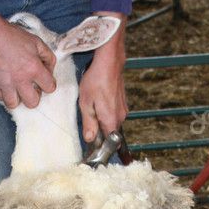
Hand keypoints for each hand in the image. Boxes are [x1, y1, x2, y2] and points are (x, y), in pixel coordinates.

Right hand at [0, 0, 55, 108]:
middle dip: (34, 96)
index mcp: (34, 68)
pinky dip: (4, 94)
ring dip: (17, 98)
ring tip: (17, 89)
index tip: (44, 81)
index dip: (49, 84)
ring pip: (14, 104)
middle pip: (33, 103)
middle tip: (31, 88)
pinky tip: (6, 84)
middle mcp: (20, 79)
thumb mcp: (37, 42)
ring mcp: (5, 84)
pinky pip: (0, 98)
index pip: (50, 88)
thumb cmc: (13, 37)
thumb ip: (48, 57)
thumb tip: (50, 70)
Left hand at [79, 17, 127, 141]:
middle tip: (86, 127)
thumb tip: (90, 139)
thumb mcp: (86, 103)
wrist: (110, 60)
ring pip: (110, 123)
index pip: (108, 144)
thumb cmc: (96, 80)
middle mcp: (120, 117)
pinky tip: (97, 104)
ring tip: (91, 110)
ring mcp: (123, 109)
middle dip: (98, 134)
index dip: (99, 148)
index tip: (91, 148)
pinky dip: (104, 113)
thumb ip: (89, 123)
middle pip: (109, 134)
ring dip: (101, 122)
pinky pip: (113, 114)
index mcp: (111, 121)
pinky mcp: (122, 102)